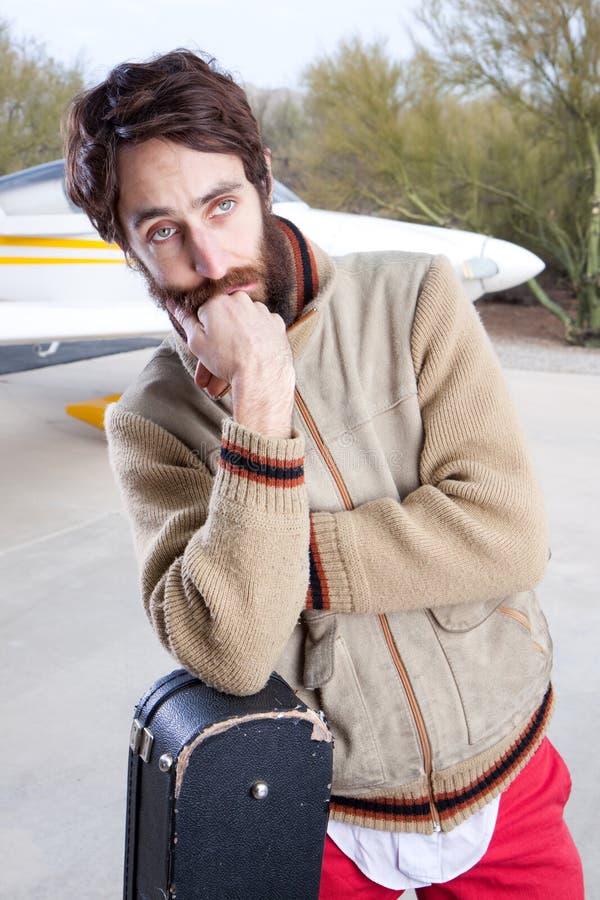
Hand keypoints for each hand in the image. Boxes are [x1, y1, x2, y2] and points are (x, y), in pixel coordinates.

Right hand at [168, 292, 295, 436]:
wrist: (263, 376)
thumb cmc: (228, 360)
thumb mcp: (197, 342)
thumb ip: (185, 320)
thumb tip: (172, 303)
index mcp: (218, 300)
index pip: (202, 314)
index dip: (200, 336)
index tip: (202, 353)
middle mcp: (241, 300)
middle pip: (224, 323)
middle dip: (216, 348)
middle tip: (211, 375)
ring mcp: (261, 311)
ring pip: (241, 328)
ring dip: (234, 348)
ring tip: (226, 378)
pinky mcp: (276, 323)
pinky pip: (260, 331)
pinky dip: (254, 343)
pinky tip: (249, 361)